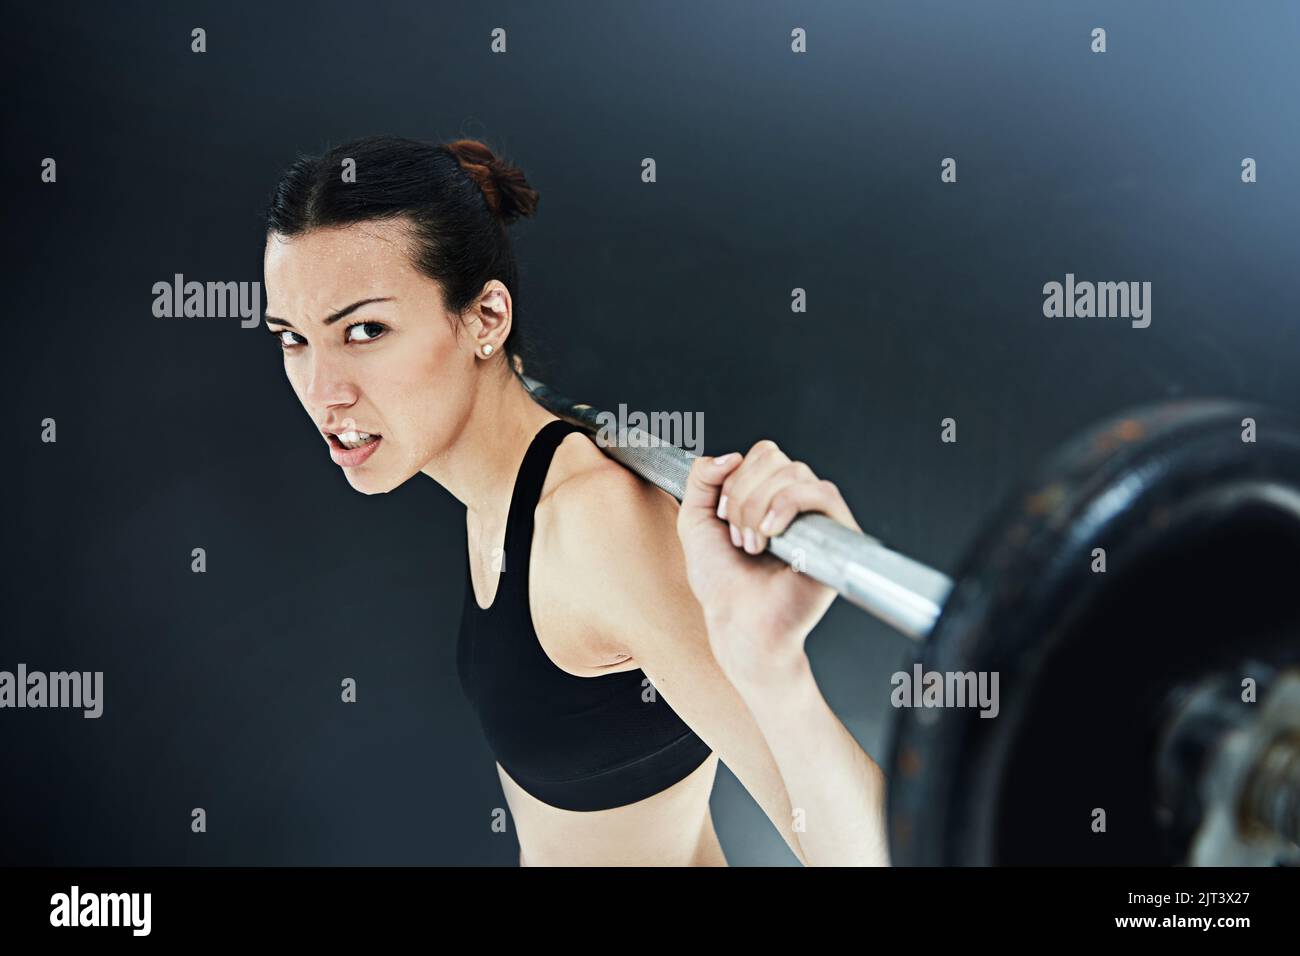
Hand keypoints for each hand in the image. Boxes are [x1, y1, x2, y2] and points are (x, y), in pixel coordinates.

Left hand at [675, 440, 861, 687]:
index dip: (737, 479)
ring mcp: (818, 517)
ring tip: (754, 545)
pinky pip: (821, 493)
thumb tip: (730, 454)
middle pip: (775, 459)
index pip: (763, 454)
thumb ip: (701, 477)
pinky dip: (788, 505)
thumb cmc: (721, 583)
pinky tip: (773, 534)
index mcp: (769, 496)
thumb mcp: (695, 519)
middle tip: (739, 537)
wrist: (738, 621)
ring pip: (794, 473)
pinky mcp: (838, 535)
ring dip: (759, 508)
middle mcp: (797, 503)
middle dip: (743, 496)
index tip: (723, 517)